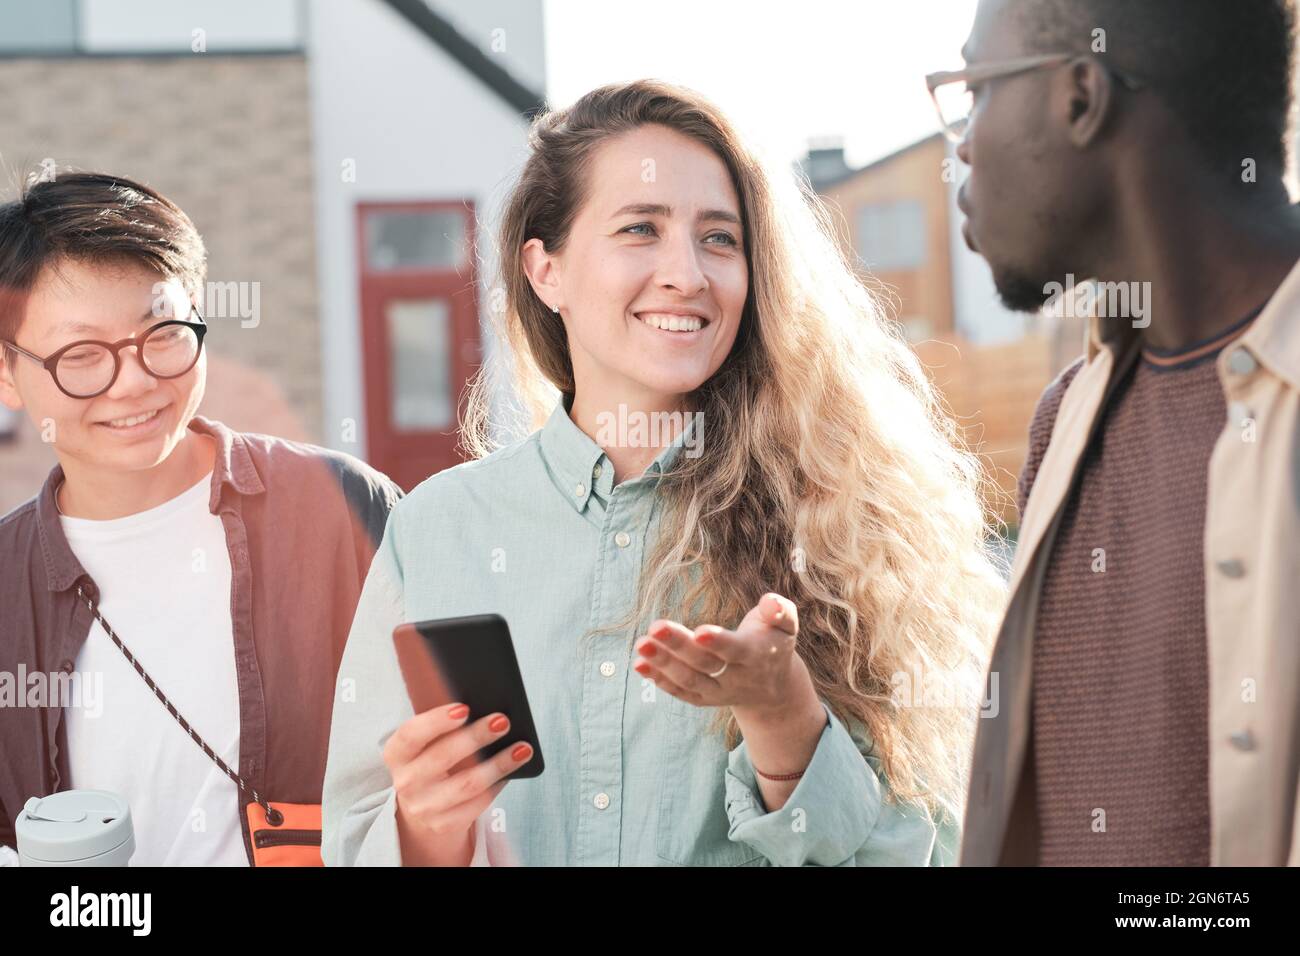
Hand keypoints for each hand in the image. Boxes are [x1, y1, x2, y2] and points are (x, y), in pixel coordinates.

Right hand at [383, 702, 533, 864]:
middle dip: (476, 736)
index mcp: (397, 754)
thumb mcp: (426, 744)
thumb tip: (481, 706)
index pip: (410, 734)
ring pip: (467, 784)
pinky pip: (479, 803)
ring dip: (498, 764)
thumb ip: (443, 726)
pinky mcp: (445, 824)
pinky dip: (498, 784)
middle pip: (443, 756)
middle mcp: (406, 782)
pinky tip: (512, 771)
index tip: (464, 708)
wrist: (423, 807)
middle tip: (502, 721)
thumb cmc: (431, 761)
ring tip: (521, 748)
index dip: (436, 720)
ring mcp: (424, 807)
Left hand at [632, 592, 811, 720]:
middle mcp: (735, 678)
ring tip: (641, 645)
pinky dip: (659, 680)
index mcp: (755, 656)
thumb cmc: (774, 643)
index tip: (699, 632)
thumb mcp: (786, 625)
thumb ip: (779, 611)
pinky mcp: (702, 698)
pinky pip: (680, 691)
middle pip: (704, 664)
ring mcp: (717, 690)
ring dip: (663, 663)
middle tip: (655, 627)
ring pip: (689, 680)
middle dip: (679, 646)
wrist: (774, 688)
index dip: (718, 642)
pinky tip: (639, 664)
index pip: (735, 650)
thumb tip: (769, 601)